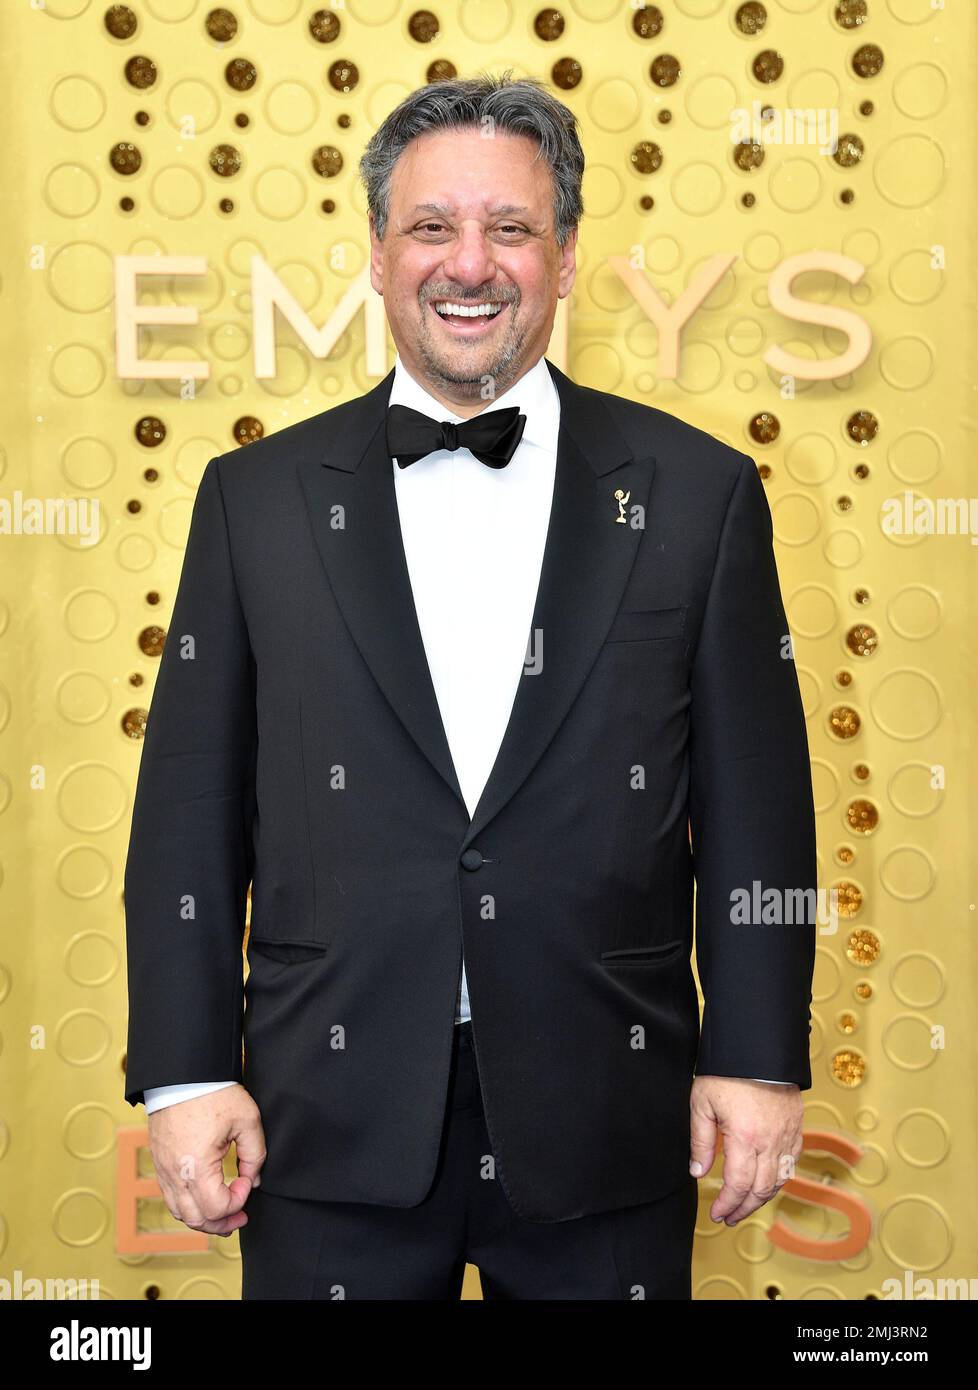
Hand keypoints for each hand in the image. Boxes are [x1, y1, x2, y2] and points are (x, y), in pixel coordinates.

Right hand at [147, 1084, 265, 1236]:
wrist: (182, 1075)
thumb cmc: (214, 1094)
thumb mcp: (247, 1120)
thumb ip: (255, 1155)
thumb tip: (253, 1180)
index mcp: (196, 1165)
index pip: (216, 1208)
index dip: (237, 1202)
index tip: (247, 1181)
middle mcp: (175, 1174)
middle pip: (196, 1220)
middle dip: (222, 1222)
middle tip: (241, 1216)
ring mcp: (163, 1170)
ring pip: (180, 1213)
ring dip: (204, 1218)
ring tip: (225, 1213)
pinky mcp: (159, 1163)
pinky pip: (171, 1197)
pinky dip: (189, 1205)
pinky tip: (205, 1197)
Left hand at [688, 1075, 802, 1226]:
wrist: (758, 1047)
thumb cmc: (727, 1071)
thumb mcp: (702, 1103)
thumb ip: (701, 1141)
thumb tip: (698, 1172)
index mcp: (745, 1138)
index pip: (738, 1185)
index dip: (727, 1204)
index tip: (717, 1213)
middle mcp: (770, 1142)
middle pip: (760, 1190)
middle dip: (743, 1209)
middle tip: (729, 1217)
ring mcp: (786, 1135)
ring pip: (779, 1180)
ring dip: (762, 1198)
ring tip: (745, 1205)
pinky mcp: (796, 1126)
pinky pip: (791, 1162)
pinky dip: (780, 1178)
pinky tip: (767, 1182)